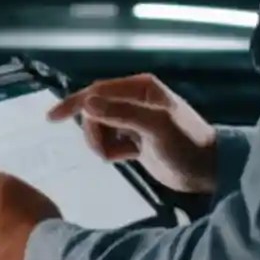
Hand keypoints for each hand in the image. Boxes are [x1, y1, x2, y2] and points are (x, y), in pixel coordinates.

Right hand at [48, 73, 217, 193]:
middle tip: (108, 153)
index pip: (97, 91)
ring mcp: (133, 119)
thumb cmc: (187, 145)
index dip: (73, 103)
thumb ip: (122, 113)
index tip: (51, 119)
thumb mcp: (156, 127)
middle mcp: (135, 99)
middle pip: (93, 110)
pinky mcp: (134, 139)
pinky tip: (128, 157)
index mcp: (140, 87)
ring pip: (98, 127)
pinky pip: (107, 141)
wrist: (207, 172)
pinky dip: (110, 151)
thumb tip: (87, 103)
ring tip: (121, 156)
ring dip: (101, 144)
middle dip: (93, 132)